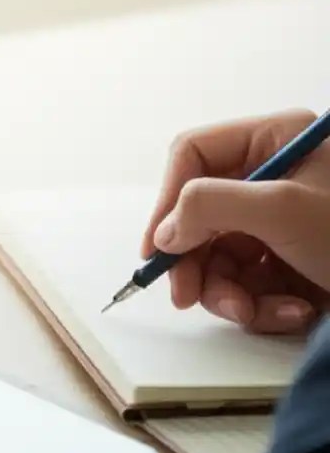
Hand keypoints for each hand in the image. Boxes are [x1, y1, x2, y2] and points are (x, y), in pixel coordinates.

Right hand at [142, 109, 329, 333]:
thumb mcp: (285, 210)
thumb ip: (211, 206)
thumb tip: (166, 230)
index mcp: (279, 140)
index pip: (194, 155)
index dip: (168, 199)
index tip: (158, 247)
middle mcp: (276, 176)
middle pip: (200, 215)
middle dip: (197, 262)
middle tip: (188, 297)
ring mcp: (283, 222)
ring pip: (220, 256)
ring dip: (231, 293)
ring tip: (256, 312)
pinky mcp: (292, 261)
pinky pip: (249, 282)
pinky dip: (263, 305)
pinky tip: (294, 311)